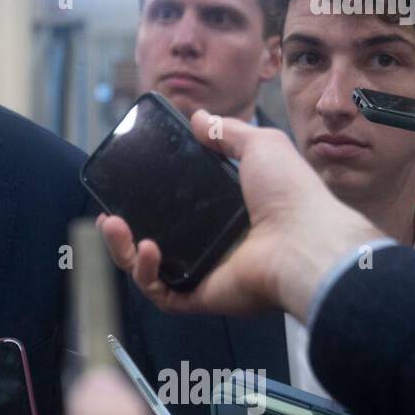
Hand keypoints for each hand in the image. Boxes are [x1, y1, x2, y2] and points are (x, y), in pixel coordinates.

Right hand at [99, 110, 380, 322]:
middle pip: (154, 243)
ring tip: (113, 228)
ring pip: (150, 271)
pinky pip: (163, 294)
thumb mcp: (261, 145)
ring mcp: (206, 273)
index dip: (147, 202)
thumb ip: (227, 131)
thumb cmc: (290, 194)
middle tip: (108, 217)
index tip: (126, 189)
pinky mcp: (203, 296)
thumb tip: (197, 117)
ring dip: (124, 252)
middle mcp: (212, 244)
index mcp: (225, 213)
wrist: (306, 240)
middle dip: (124, 233)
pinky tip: (146, 249)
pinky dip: (147, 274)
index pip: (176, 210)